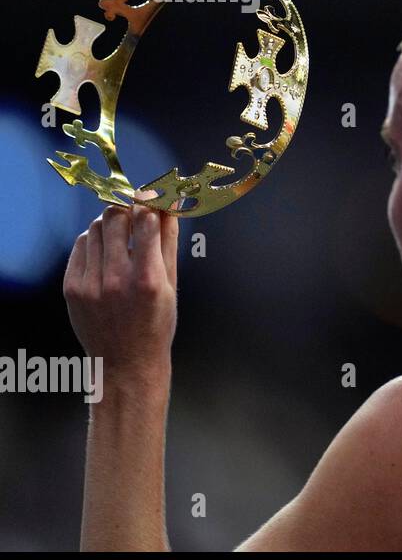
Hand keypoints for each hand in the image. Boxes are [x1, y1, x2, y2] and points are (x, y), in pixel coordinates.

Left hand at [64, 203, 179, 387]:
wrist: (126, 362)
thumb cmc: (156, 323)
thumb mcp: (171, 284)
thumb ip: (169, 241)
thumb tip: (171, 206)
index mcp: (148, 279)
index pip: (145, 221)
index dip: (148, 203)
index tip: (150, 197)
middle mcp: (116, 279)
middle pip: (115, 219)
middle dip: (127, 211)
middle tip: (135, 215)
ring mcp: (90, 284)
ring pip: (95, 229)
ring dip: (110, 224)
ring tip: (121, 235)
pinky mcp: (72, 288)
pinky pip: (81, 247)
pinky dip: (94, 241)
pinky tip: (106, 252)